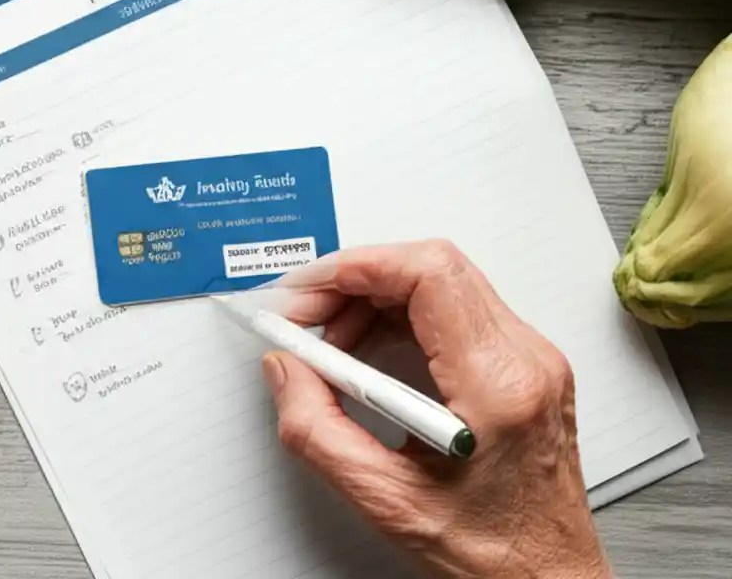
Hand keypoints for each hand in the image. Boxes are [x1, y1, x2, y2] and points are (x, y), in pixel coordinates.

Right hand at [261, 240, 609, 578]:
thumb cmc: (494, 555)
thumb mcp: (385, 500)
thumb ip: (317, 431)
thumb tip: (286, 370)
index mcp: (499, 387)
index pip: (429, 276)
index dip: (357, 268)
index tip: (308, 291)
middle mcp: (526, 360)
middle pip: (432, 268)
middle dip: (355, 281)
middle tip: (306, 315)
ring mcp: (531, 359)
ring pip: (442, 283)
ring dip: (374, 300)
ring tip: (332, 347)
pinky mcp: (522, 367)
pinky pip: (455, 311)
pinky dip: (400, 319)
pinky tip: (369, 356)